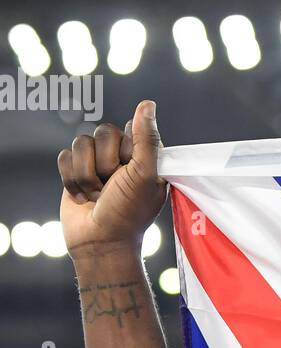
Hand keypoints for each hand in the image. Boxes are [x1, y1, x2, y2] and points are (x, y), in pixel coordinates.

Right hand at [58, 100, 168, 257]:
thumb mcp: (145, 175)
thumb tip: (148, 104)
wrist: (100, 242)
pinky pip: (64, 156)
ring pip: (80, 143)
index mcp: (145, 159)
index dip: (126, 150)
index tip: (132, 172)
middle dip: (104, 163)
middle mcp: (122, 160)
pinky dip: (71, 178)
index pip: (129, 129)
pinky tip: (82, 196)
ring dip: (87, 174)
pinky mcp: (76, 172)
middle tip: (113, 187)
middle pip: (102, 132)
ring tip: (98, 195)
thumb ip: (147, 140)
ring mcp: (97, 165)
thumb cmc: (128, 213)